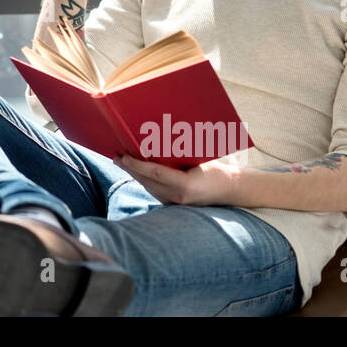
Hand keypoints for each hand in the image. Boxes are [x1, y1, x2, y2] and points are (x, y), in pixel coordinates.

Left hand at [118, 156, 237, 206]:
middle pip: (148, 182)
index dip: (137, 165)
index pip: (156, 173)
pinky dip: (144, 180)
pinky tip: (136, 172)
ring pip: (149, 187)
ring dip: (134, 175)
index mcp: (186, 186)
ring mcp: (176, 204)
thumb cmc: (216, 170)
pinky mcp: (174, 205)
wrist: (230, 191)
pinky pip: (155, 191)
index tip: (124, 156)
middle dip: (130, 169)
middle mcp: (179, 197)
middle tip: (116, 156)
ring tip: (121, 161)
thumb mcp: (200, 159)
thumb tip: (156, 141)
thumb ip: (179, 155)